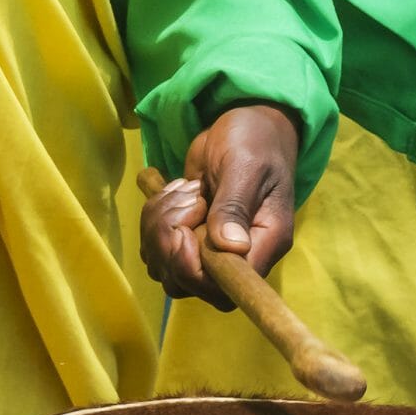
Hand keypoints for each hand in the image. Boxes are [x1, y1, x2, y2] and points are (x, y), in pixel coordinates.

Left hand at [140, 104, 300, 309]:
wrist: (246, 126)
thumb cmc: (255, 141)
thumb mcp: (245, 165)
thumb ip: (234, 205)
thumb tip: (230, 247)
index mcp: (263, 244)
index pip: (227, 288)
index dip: (194, 270)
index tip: (185, 231)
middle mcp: (237, 256)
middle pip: (187, 282)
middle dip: (167, 242)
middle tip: (183, 199)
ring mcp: (210, 249)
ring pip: (165, 266)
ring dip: (157, 227)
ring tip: (180, 190)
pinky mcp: (189, 238)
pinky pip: (155, 248)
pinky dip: (152, 220)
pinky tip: (171, 192)